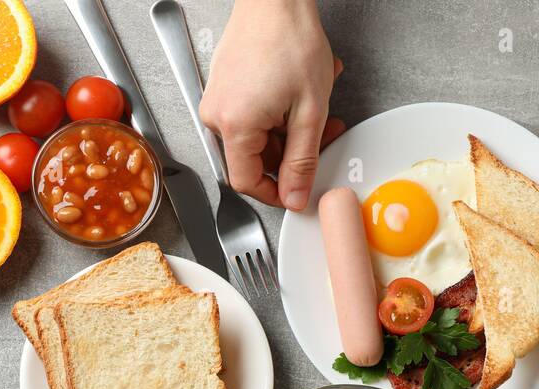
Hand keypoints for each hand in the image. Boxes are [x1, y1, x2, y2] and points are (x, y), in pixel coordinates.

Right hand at [200, 0, 345, 209]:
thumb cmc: (290, 40)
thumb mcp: (310, 112)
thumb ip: (302, 162)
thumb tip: (295, 197)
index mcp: (234, 126)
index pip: (246, 182)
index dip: (275, 193)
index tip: (296, 191)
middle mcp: (216, 115)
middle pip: (253, 160)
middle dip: (291, 154)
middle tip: (321, 139)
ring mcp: (218, 99)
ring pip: (256, 137)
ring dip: (289, 131)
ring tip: (314, 106)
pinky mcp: (224, 87)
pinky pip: (251, 116)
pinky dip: (278, 113)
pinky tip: (298, 95)